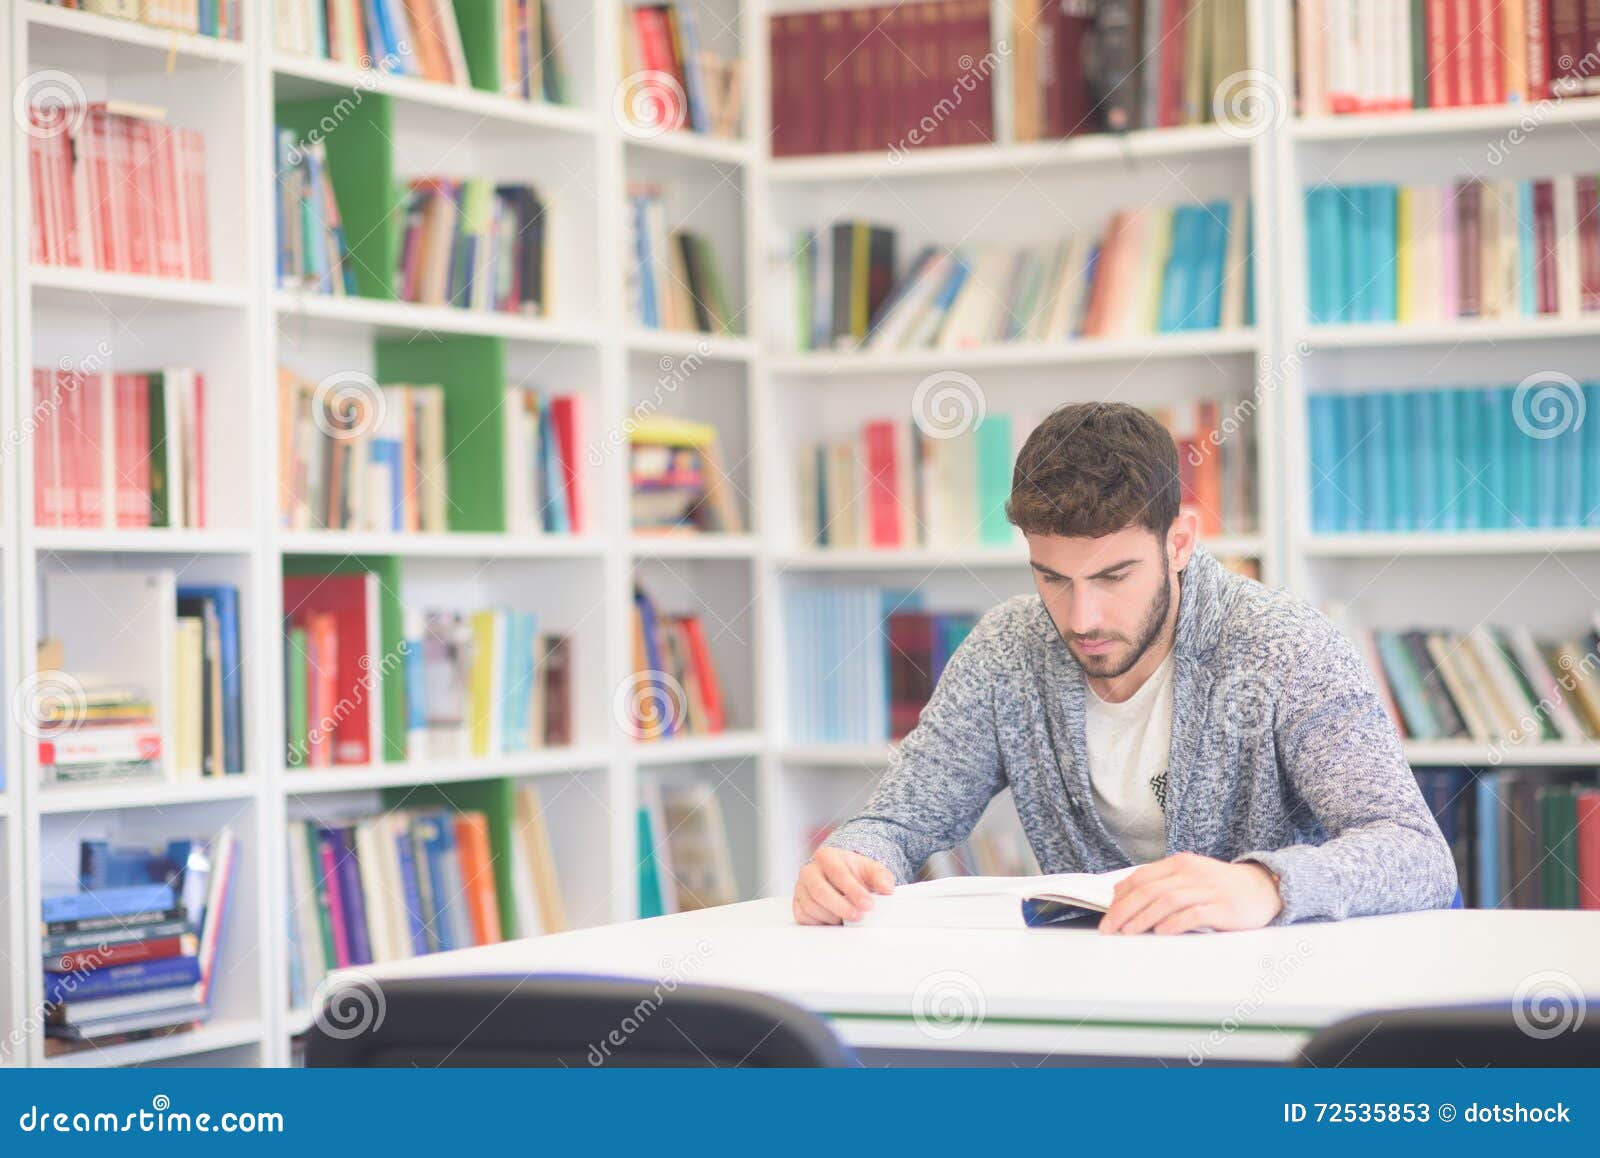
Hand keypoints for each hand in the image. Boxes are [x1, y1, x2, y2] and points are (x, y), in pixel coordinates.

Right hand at [793, 847, 895, 924]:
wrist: (841, 876)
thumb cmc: (853, 872)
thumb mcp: (870, 869)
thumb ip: (881, 876)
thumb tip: (886, 887)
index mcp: (826, 856)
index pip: (837, 873)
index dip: (853, 890)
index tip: (868, 904)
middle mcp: (809, 870)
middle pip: (819, 891)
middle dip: (841, 907)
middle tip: (859, 916)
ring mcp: (801, 887)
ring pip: (811, 906)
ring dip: (832, 916)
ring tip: (849, 918)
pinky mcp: (797, 903)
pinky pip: (804, 916)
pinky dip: (820, 922)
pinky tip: (834, 920)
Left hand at [1097, 852, 1282, 934]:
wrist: (1264, 887)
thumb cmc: (1220, 886)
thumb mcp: (1188, 876)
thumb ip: (1157, 882)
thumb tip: (1120, 892)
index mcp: (1180, 864)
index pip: (1142, 878)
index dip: (1120, 898)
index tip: (1106, 916)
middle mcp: (1192, 873)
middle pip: (1150, 890)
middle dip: (1125, 910)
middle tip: (1110, 928)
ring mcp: (1208, 889)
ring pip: (1168, 901)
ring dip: (1144, 918)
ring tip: (1128, 933)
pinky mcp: (1224, 907)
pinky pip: (1195, 914)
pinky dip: (1175, 923)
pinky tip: (1161, 932)